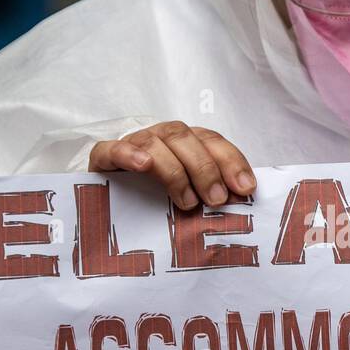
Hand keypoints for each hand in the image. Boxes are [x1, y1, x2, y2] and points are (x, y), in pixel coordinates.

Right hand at [88, 122, 255, 209]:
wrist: (109, 211)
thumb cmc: (158, 206)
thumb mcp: (192, 201)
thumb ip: (213, 196)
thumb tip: (243, 201)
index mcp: (186, 143)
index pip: (212, 141)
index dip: (231, 161)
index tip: (245, 188)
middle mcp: (160, 138)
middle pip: (185, 138)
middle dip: (206, 169)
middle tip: (217, 200)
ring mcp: (132, 145)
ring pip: (154, 141)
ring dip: (175, 170)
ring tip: (187, 201)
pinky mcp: (103, 159)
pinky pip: (112, 149)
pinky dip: (129, 154)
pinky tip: (143, 166)